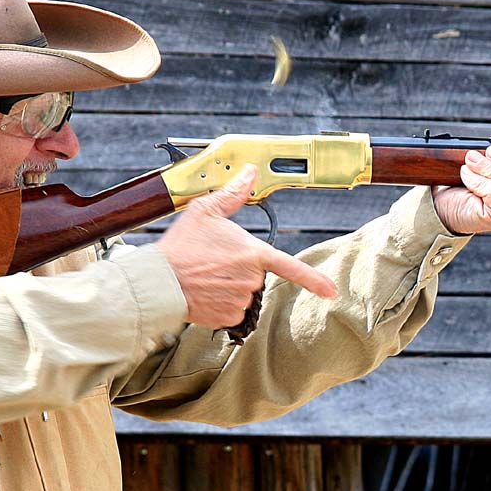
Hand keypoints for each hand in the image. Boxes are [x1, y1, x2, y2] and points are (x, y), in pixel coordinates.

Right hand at [157, 165, 336, 328]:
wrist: (159, 281)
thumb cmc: (181, 246)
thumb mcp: (206, 211)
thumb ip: (233, 193)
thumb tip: (250, 172)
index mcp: (253, 253)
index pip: (291, 267)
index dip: (314, 280)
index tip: (331, 291)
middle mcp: (252, 279)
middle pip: (255, 275)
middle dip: (238, 268)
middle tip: (211, 261)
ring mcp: (241, 300)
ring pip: (243, 293)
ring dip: (228, 286)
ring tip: (204, 276)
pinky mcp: (229, 317)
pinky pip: (232, 310)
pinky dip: (220, 303)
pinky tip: (204, 292)